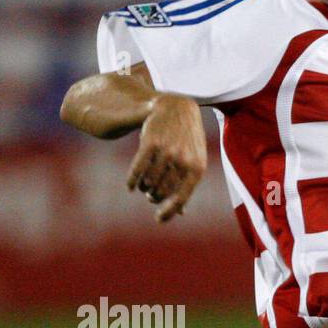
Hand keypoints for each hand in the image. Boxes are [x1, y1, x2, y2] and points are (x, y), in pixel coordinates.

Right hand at [126, 93, 206, 221]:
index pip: (181, 198)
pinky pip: (138, 168)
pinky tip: (130, 186)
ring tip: (144, 188)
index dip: (168, 211)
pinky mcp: (150, 142)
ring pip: (149, 182)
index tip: (158, 219)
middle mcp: (183, 161)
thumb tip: (180, 212)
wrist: (178, 108)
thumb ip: (187, 185)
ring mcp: (167, 151)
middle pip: (162, 191)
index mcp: (197, 169)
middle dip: (154, 197)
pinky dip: (132, 180)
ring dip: (144, 188)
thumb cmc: (188, 140)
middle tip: (151, 196)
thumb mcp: (194, 161)